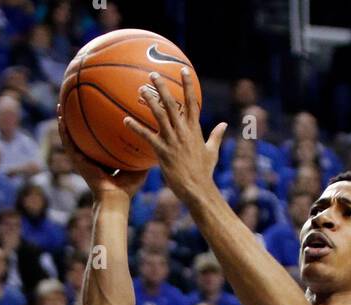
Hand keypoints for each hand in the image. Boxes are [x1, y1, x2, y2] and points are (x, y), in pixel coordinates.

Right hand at [55, 111, 148, 195]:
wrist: (116, 198)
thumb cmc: (128, 187)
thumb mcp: (139, 166)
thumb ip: (144, 153)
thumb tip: (156, 137)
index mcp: (103, 157)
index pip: (98, 136)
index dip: (96, 123)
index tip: (95, 106)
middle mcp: (91, 156)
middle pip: (82, 133)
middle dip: (78, 117)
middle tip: (74, 99)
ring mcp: (82, 159)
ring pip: (70, 136)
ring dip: (65, 121)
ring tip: (60, 105)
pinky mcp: (78, 162)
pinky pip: (68, 144)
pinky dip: (63, 132)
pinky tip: (60, 119)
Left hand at [124, 67, 226, 202]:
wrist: (198, 189)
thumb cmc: (205, 172)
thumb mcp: (212, 152)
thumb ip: (216, 136)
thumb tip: (224, 124)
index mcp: (195, 129)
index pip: (192, 102)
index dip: (188, 85)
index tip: (184, 70)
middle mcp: (183, 131)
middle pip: (172, 104)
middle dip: (162, 87)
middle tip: (153, 74)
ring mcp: (173, 141)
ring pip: (160, 115)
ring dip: (150, 101)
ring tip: (141, 89)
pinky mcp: (163, 152)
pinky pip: (147, 136)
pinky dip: (136, 127)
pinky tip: (126, 120)